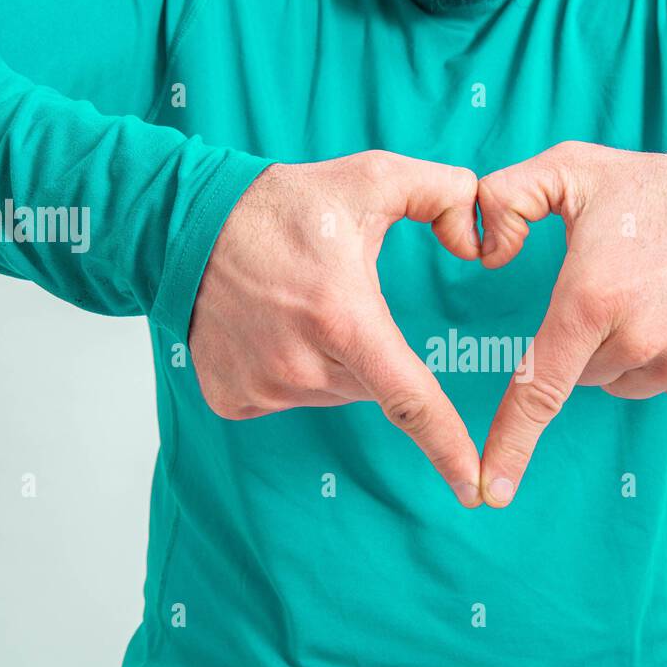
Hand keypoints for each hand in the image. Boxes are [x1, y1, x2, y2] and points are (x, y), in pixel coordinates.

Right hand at [189, 150, 484, 506]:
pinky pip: (286, 398)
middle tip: (331, 296)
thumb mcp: (372, 178)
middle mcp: (301, 364)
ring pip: (331, 393)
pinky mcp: (233, 400)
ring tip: (293, 307)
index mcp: (343, 319)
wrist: (185, 225)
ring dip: (328, 359)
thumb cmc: (285, 205)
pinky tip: (264, 329)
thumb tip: (480, 243)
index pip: (409, 400)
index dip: (447, 447)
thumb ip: (444, 194)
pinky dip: (287, 370)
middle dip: (368, 347)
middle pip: (371, 384)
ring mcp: (262, 387)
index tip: (474, 489)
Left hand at [475, 136, 666, 507]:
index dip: (510, 443)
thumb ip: (505, 199)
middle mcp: (641, 341)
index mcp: (593, 300)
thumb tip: (483, 253)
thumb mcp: (573, 169)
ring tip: (661, 296)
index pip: (538, 389)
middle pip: (582, 374)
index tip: (491, 491)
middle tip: (622, 287)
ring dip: (630, 351)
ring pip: (625, 382)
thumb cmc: (663, 191)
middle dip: (588, 340)